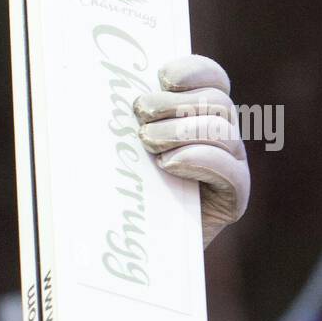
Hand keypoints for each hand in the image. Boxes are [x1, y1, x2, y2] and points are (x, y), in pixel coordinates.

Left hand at [133, 55, 249, 246]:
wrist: (131, 250)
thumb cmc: (117, 193)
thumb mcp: (116, 149)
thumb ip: (119, 120)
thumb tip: (89, 86)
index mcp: (197, 116)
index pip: (212, 78)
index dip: (194, 70)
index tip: (162, 77)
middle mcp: (220, 137)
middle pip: (218, 101)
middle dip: (176, 104)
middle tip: (140, 116)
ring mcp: (230, 166)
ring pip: (224, 131)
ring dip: (182, 131)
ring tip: (148, 144)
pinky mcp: (232, 198)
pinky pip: (231, 170)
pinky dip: (199, 159)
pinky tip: (169, 164)